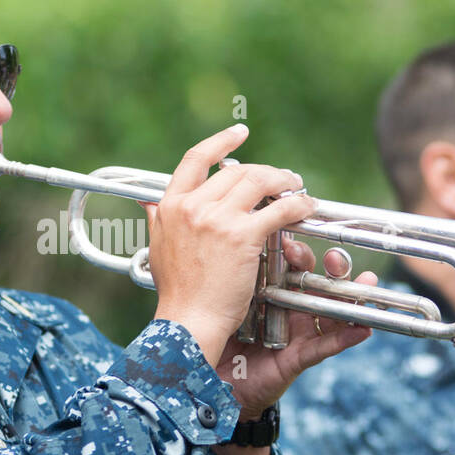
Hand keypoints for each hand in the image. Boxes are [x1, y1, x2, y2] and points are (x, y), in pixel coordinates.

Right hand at [146, 125, 317, 363]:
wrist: (188, 320)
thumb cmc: (176, 292)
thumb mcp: (157, 247)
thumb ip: (157, 218)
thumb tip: (147, 200)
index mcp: (171, 205)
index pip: (195, 158)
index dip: (220, 142)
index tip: (239, 134)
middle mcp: (193, 206)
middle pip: (236, 171)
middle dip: (264, 172)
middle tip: (282, 179)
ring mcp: (218, 219)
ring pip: (260, 181)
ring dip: (284, 181)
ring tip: (297, 188)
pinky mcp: (243, 236)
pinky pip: (280, 209)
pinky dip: (298, 204)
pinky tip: (306, 208)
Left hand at [215, 236, 374, 419]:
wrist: (214, 378)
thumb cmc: (220, 335)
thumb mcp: (226, 302)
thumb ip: (234, 277)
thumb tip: (230, 242)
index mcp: (274, 290)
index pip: (294, 265)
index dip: (299, 252)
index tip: (292, 242)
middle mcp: (291, 308)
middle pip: (320, 283)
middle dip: (333, 269)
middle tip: (335, 258)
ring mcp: (299, 332)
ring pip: (333, 312)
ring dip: (352, 298)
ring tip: (367, 284)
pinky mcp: (299, 358)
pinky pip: (326, 347)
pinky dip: (346, 338)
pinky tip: (363, 329)